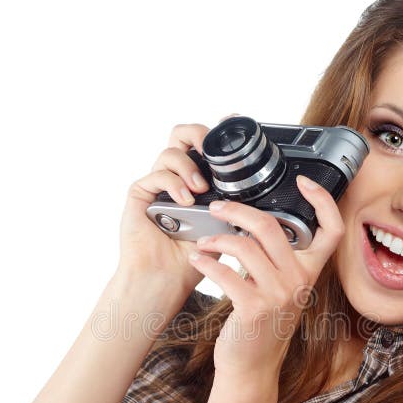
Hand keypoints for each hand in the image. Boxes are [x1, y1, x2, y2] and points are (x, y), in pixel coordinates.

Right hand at [115, 123, 220, 299]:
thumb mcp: (224, 230)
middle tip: (210, 151)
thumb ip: (235, 207)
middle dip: (199, 135)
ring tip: (200, 189)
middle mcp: (176, 179)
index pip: (205, 147)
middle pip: (182, 135)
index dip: (216, 132)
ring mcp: (157, 185)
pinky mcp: (140, 195)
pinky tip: (185, 200)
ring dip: (188, 166)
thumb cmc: (192, 261)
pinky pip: (156, 174)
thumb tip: (262, 194)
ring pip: (170, 151)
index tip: (232, 120)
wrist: (164, 282)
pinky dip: (173, 183)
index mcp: (197, 182)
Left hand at [186, 174, 344, 378]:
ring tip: (203, 242)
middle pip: (272, 226)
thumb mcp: (280, 290)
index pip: (331, 230)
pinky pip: (226, 272)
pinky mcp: (253, 308)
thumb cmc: (260, 325)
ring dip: (217, 239)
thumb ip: (276, 261)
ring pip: (244, 246)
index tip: (304, 181)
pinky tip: (197, 261)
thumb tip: (252, 224)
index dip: (323, 201)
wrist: (251, 367)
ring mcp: (278, 295)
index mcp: (309, 272)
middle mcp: (299, 282)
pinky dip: (206, 263)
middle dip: (239, 210)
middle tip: (219, 207)